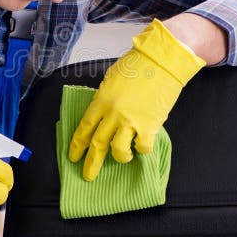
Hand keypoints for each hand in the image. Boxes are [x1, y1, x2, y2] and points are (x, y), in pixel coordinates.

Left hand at [68, 19, 204, 180]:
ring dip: (120, 157)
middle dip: (92, 162)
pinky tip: (143, 144)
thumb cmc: (138, 65)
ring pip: (118, 150)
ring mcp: (131, 121)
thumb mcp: (112, 80)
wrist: (162, 62)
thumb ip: (105, 99)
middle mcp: (113, 114)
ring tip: (123, 156)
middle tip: (88, 175)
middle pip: (98, 143)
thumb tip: (104, 114)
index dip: (78, 145)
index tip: (74, 156)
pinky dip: (142, 149)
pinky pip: (142, 147)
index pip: (85, 127)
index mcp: (101, 100)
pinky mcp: (150, 126)